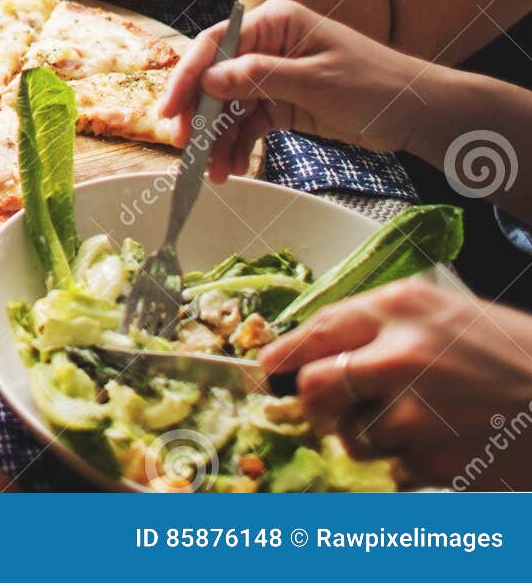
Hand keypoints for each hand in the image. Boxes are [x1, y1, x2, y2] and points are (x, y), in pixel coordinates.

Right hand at [157, 0, 429, 179]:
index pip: (216, 45)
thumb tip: (208, 79)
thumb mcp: (314, 81)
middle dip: (200, 114)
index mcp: (273, 22)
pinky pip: (249, 122)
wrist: (417, 113)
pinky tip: (232, 168)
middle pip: (216, 77)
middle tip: (187, 148)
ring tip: (213, 172)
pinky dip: (238, 144)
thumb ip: (258, 77)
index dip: (188, 78)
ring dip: (219, 138)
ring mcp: (274, 73)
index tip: (169, 112)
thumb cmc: (374, 85)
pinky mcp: (283, 102)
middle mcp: (267, 44)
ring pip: (229, 105)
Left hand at [259, 281, 531, 488]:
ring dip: (366, 436)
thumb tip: (315, 347)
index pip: (317, 330)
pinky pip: (394, 470)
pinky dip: (406, 464)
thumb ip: (377, 322)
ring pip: (353, 437)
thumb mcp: (440, 311)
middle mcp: (399, 358)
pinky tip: (440, 442)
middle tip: (327, 405)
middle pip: (318, 389)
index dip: (285, 354)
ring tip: (409, 421)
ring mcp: (417, 416)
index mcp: (398, 309)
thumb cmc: (508, 351)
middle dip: (315, 402)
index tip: (271, 368)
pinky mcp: (437, 464)